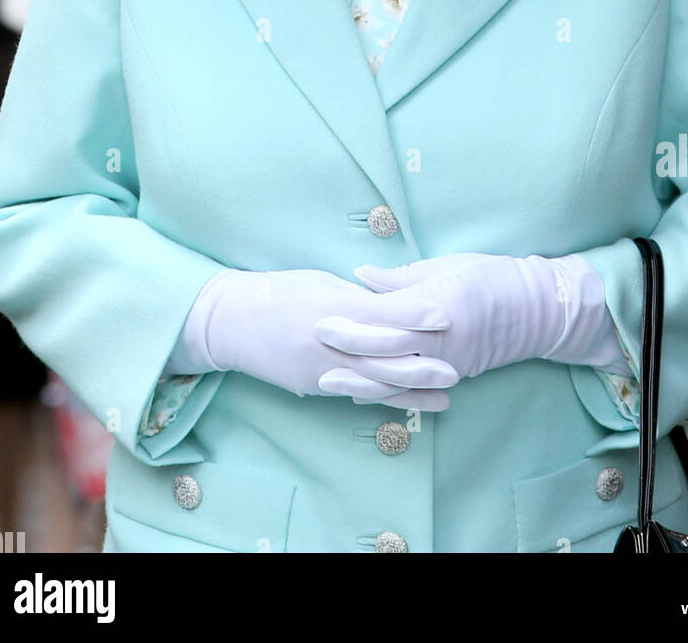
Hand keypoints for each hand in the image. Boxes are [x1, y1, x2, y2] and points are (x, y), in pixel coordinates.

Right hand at [183, 267, 459, 409]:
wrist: (231, 322)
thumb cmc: (278, 290)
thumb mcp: (320, 282)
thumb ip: (355, 295)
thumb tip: (390, 301)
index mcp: (331, 306)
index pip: (380, 312)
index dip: (415, 314)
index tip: (445, 315)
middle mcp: (327, 340)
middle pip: (382, 355)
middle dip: (421, 365)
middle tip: (456, 368)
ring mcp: (319, 368)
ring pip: (373, 383)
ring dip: (411, 391)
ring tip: (445, 395)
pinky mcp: (313, 385)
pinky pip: (354, 393)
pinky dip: (383, 399)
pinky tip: (407, 404)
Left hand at [314, 252, 567, 382]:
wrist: (537, 309)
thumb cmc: (491, 276)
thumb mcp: (447, 266)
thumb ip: (402, 277)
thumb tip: (360, 276)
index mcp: (437, 305)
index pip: (386, 315)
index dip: (352, 317)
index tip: (320, 316)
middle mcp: (440, 339)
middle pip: (385, 351)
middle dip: (346, 351)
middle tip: (312, 346)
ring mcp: (447, 362)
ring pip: (395, 378)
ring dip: (359, 382)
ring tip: (325, 382)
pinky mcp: (453, 374)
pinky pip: (413, 388)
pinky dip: (386, 393)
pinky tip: (360, 395)